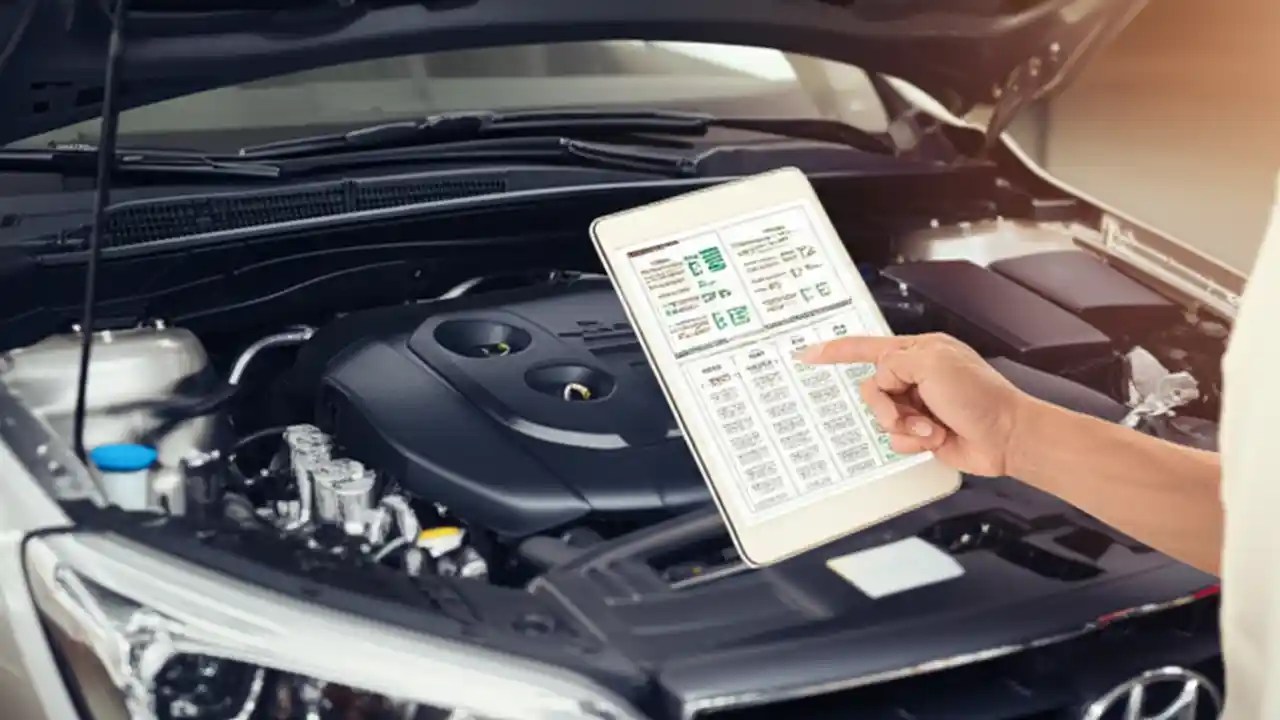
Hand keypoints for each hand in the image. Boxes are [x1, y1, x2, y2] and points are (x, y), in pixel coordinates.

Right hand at [795, 333, 1032, 476]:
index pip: (868, 347)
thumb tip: (884, 382)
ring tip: (932, 426)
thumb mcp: (932, 364)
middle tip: (909, 410)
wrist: (1005, 437)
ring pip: (881, 416)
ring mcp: (919, 404)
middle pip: (872, 388)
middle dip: (887, 404)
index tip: (809, 354)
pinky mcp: (922, 431)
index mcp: (919, 351)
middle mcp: (916, 376)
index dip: (836, 351)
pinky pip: (895, 438)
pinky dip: (912, 441)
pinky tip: (935, 438)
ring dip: (904, 425)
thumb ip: (895, 364)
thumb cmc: (981, 397)